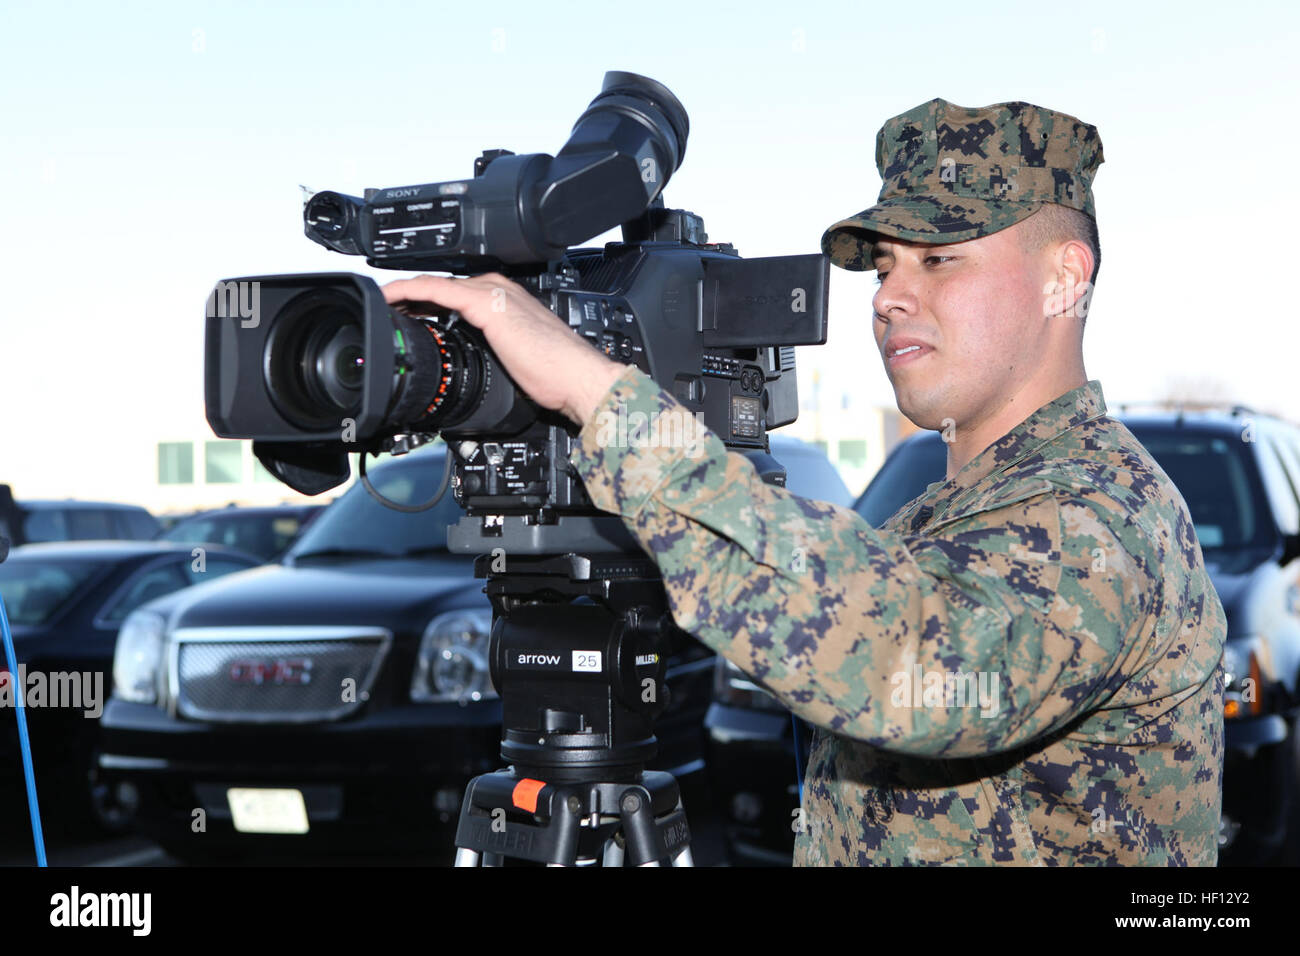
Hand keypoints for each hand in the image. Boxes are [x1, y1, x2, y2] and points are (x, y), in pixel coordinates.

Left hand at [381, 273, 624, 426]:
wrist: (578, 377)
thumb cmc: (557, 374)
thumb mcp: (515, 360)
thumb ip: (494, 352)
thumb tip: (474, 365)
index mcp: (507, 302)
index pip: (458, 295)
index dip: (428, 302)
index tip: (407, 314)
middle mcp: (500, 291)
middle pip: (443, 287)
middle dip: (412, 296)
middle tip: (387, 310)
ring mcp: (493, 294)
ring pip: (435, 285)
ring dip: (405, 291)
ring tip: (383, 302)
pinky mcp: (486, 304)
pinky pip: (437, 290)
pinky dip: (410, 291)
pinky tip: (393, 298)